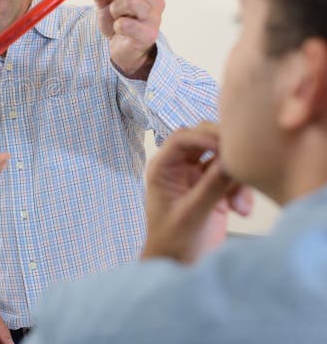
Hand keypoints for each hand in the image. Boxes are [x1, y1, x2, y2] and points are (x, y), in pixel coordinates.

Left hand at [79, 0, 164, 78]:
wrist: (125, 52)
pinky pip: (126, 24)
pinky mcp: (149, 34)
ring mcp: (154, 16)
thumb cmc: (119, 25)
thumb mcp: (106, 4)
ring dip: (113, 9)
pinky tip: (118, 30)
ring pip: (129, 2)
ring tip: (114, 17)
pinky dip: (117, 26)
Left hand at [142, 123, 252, 263]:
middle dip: (225, 152)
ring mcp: (197, 176)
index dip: (204, 137)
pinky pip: (233, 176)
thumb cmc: (174, 243)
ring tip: (240, 207)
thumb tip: (231, 160)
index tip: (225, 148)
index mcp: (162, 168)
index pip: (182, 138)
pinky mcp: (214, 188)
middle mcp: (179, 167)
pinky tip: (241, 212)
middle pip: (205, 139)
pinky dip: (241, 190)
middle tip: (242, 164)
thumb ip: (211, 186)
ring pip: (223, 158)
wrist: (180, 268)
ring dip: (236, 177)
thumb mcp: (192, 214)